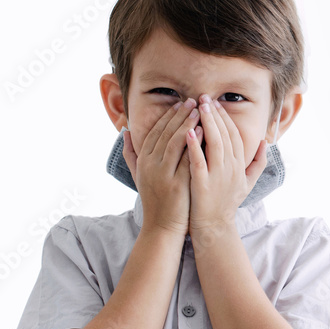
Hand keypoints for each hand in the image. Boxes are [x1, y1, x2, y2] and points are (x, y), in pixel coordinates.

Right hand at [122, 99, 198, 235]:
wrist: (162, 227)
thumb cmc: (155, 200)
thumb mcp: (138, 176)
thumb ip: (131, 154)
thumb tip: (125, 132)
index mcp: (143, 161)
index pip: (155, 132)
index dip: (167, 117)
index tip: (180, 104)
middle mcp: (150, 166)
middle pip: (165, 133)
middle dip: (180, 115)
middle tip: (193, 100)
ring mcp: (163, 175)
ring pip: (175, 142)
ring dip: (187, 124)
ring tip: (200, 111)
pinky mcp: (177, 184)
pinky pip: (187, 159)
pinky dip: (195, 143)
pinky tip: (204, 131)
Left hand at [185, 94, 266, 237]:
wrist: (215, 226)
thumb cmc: (228, 202)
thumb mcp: (248, 182)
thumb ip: (258, 162)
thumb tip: (264, 143)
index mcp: (240, 165)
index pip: (234, 134)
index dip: (225, 117)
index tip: (214, 103)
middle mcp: (232, 168)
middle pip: (225, 135)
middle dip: (214, 114)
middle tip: (204, 97)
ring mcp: (218, 176)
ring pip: (214, 144)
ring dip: (206, 124)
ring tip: (197, 108)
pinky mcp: (203, 184)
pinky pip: (199, 161)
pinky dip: (194, 146)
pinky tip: (187, 132)